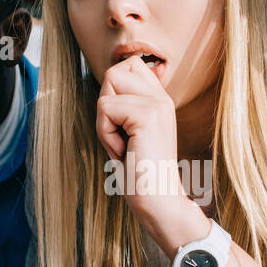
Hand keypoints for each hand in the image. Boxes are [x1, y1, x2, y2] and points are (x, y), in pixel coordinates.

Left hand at [95, 56, 186, 229]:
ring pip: (107, 90)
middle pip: (114, 72)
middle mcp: (161, 97)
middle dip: (106, 105)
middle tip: (122, 137)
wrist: (159, 201)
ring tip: (124, 145)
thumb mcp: (130, 132)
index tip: (123, 126)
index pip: (129, 65)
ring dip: (105, 122)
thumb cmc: (139, 173)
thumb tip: (108, 81)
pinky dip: (106, 134)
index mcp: (159, 99)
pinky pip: (105, 109)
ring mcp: (157, 104)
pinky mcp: (147, 115)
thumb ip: (124, 105)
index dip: (113, 92)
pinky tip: (124, 151)